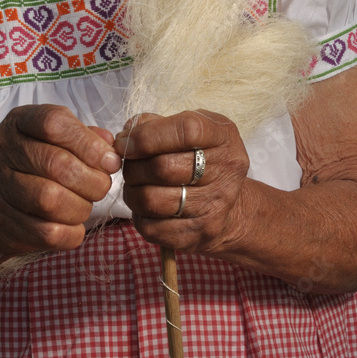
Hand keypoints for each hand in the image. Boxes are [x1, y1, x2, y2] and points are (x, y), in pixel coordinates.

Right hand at [0, 104, 120, 257]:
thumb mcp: (53, 141)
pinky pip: (47, 233)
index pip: (54, 123)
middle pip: (56, 164)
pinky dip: (71, 233)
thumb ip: (84, 138)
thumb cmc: (33, 169)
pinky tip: (74, 227)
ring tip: (85, 206)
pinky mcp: (4, 224)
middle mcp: (2, 151)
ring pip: (50, 200)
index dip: (89, 144)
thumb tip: (111, 146)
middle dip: (92, 180)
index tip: (110, 161)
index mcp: (18, 123)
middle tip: (102, 187)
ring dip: (81, 207)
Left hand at [114, 110, 250, 254]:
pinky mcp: (199, 233)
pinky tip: (146, 209)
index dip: (147, 136)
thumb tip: (126, 136)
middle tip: (128, 167)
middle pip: (163, 167)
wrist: (231, 209)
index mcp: (224, 137)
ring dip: (132, 192)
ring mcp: (215, 205)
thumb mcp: (190, 132)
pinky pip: (151, 227)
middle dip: (133, 167)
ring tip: (134, 187)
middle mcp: (226, 171)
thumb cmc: (201, 162)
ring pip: (151, 199)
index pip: (185, 130)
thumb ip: (157, 124)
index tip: (125, 143)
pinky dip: (139, 216)